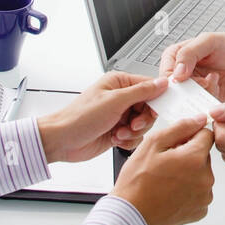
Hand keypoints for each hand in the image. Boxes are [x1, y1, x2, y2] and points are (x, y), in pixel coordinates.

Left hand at [36, 71, 165, 162]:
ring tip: (119, 132)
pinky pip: (136, 136)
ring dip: (134, 132)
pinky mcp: (118, 131)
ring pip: (144, 124)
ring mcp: (119, 115)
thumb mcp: (114, 101)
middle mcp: (120, 98)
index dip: (155, 99)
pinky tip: (115, 139)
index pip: (149, 86)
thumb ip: (141, 91)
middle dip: (143, 120)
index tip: (155, 110)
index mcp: (119, 83)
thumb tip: (162, 83)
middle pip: (149, 107)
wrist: (62, 141)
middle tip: (132, 124)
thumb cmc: (80, 117)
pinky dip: (128, 140)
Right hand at [112, 114, 214, 224]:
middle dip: (188, 156)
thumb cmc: (137, 180)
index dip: (191, 136)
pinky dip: (189, 191)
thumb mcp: (153, 143)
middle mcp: (206, 178)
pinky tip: (171, 193)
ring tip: (166, 181)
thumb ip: (181, 128)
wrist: (130, 214)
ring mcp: (204, 196)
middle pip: (204, 156)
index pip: (207, 135)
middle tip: (165, 164)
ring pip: (201, 174)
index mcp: (195, 158)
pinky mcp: (201, 210)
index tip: (178, 144)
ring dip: (189, 174)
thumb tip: (200, 119)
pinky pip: (199, 193)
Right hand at [160, 32, 224, 100]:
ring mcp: (192, 89)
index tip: (188, 79)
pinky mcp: (205, 100)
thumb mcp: (208, 41)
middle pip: (174, 93)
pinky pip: (202, 106)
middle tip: (204, 82)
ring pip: (188, 102)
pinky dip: (211, 98)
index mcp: (174, 58)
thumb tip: (176, 74)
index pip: (164, 76)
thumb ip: (190, 54)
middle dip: (189, 91)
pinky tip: (218, 83)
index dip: (174, 82)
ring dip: (202, 93)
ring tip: (214, 78)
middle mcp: (181, 75)